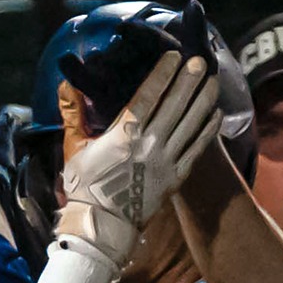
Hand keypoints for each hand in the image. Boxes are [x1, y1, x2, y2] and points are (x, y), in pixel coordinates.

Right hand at [55, 50, 221, 267]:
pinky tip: (216, 115)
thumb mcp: (73, 148)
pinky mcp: (175, 179)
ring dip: (203, 101)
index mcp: (123, 135)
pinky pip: (196, 150)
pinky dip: (207, 131)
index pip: (148, 96)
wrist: (100, 227)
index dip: (162, 74)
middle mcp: (149, 145)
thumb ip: (73, 113)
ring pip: (190, 125)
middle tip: (201, 60)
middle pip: (174, 106)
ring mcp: (165, 162)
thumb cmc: (83, 187)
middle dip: (189, 81)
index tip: (174, 56)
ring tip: (213, 81)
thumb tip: (66, 84)